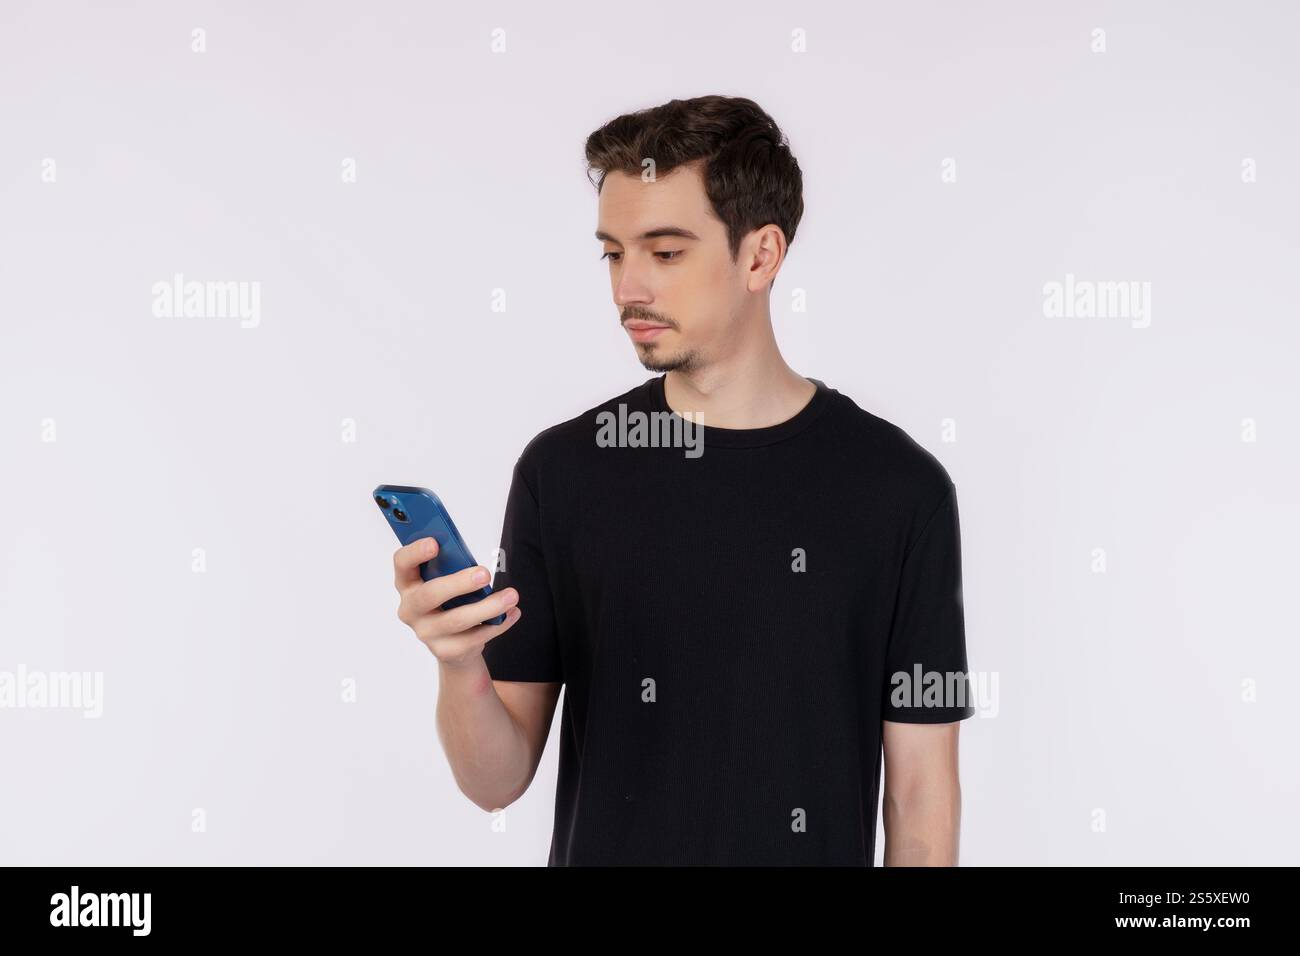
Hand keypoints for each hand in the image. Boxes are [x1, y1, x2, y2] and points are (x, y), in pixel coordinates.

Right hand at [392, 537, 520, 664]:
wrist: (453, 644)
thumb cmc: (450, 601)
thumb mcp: (446, 580)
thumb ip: (452, 568)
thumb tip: (473, 564)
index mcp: (408, 583)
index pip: (402, 563)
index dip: (414, 552)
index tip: (435, 543)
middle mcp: (411, 609)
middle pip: (430, 594)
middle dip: (458, 583)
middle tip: (485, 574)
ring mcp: (426, 633)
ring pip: (457, 619)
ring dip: (488, 607)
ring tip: (511, 596)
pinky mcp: (445, 651)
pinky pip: (474, 638)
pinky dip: (497, 624)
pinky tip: (511, 613)